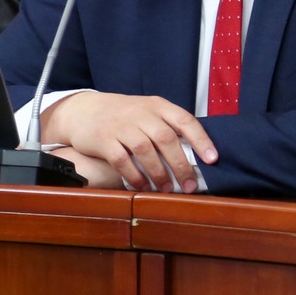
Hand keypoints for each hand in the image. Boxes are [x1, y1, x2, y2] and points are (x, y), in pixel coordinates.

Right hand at [42, 90, 217, 192]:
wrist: (83, 110)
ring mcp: (120, 125)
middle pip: (166, 139)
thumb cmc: (123, 116)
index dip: (201, 140)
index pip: (184, 120)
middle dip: (181, 165)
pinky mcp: (104, 139)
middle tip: (190, 185)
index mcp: (156, 106)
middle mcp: (140, 113)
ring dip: (159, 173)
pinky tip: (143, 187)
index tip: (212, 160)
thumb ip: (167, 127)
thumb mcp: (146, 112)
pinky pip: (122, 160)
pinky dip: (136, 176)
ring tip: (167, 189)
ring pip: (145, 150)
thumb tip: (196, 155)